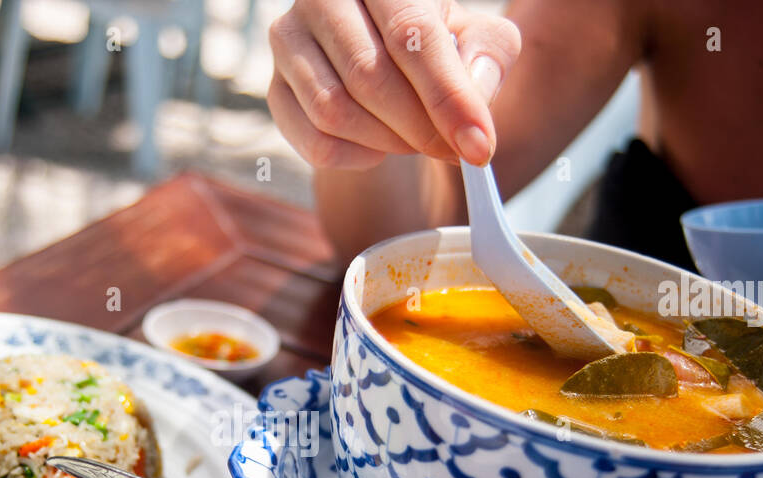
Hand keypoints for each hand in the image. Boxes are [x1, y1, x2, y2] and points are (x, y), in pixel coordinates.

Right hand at [266, 0, 520, 169]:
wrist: (382, 60)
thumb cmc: (434, 47)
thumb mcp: (475, 40)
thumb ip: (488, 57)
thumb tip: (475, 97)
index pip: (411, 35)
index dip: (448, 96)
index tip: (478, 147)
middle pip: (369, 77)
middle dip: (419, 128)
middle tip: (450, 151)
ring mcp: (289, 40)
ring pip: (334, 112)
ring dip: (386, 142)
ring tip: (415, 141)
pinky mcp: (274, 89)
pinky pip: (314, 141)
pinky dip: (356, 157)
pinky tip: (379, 147)